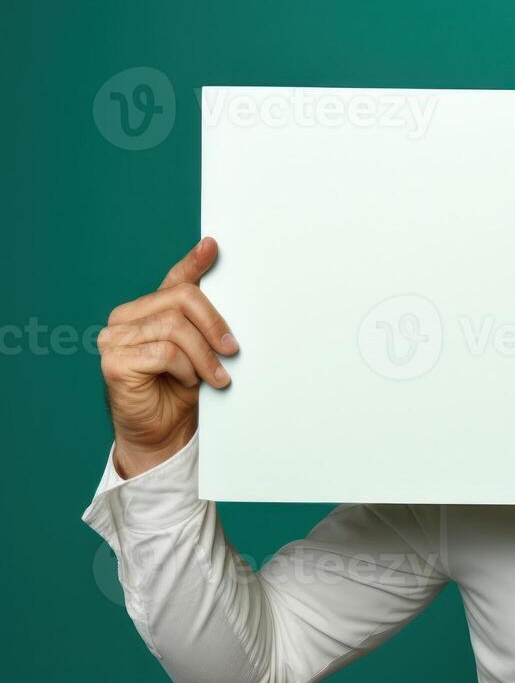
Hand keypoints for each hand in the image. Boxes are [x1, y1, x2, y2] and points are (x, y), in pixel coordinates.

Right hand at [100, 237, 237, 477]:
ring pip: (175, 327)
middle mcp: (126, 319)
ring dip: (203, 356)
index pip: (174, 282)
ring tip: (211, 377)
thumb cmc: (183, 394)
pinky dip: (186, 369)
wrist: (166, 436)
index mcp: (148, 312)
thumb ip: (204, 323)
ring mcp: (115, 338)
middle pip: (181, 300)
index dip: (194, 263)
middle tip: (232, 351)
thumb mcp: (201, 352)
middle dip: (214, 325)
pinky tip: (188, 383)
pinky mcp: (114, 362)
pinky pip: (164, 352)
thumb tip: (226, 295)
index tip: (213, 246)